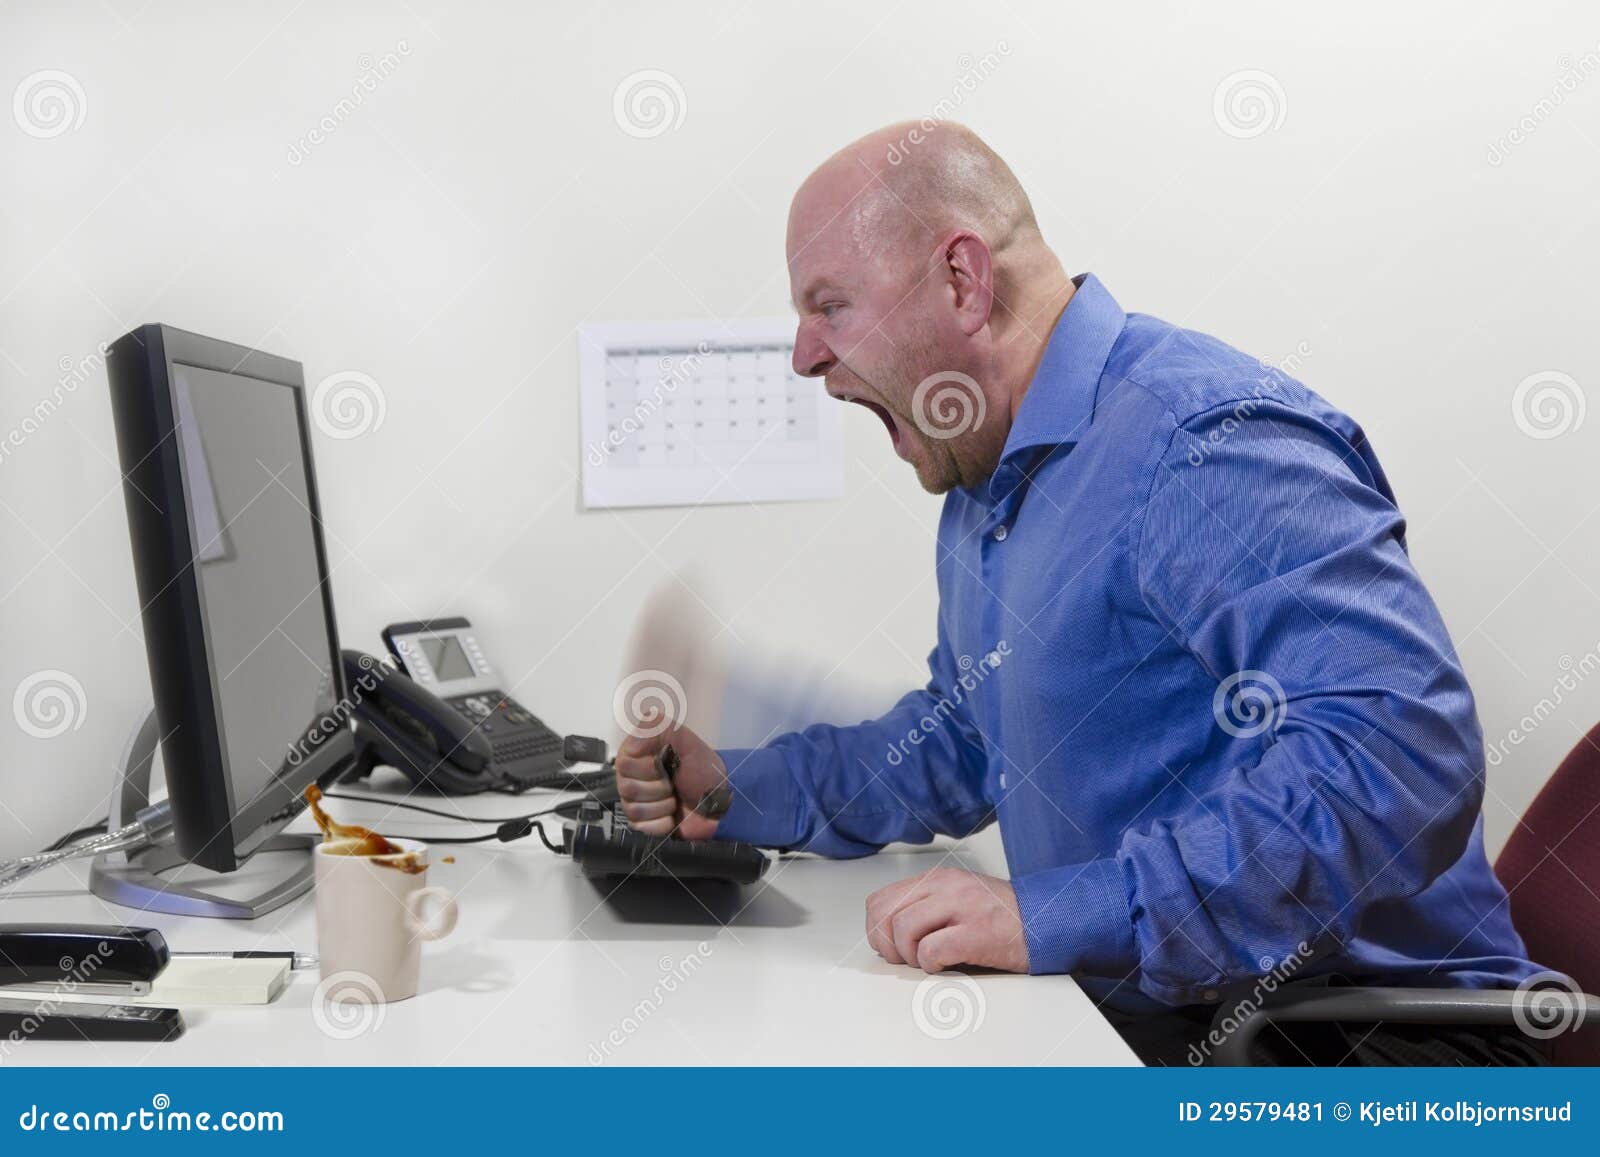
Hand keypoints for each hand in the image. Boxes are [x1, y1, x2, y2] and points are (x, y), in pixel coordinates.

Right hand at [614, 712, 727, 839]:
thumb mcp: (684, 738)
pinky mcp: (643, 826)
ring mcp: (634, 804)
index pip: (624, 764)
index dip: (648, 767)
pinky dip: (662, 823)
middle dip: (658, 787)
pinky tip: (672, 817)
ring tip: (675, 799)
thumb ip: (657, 726)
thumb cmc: (702, 768)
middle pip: (627, 789)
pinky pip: (642, 828)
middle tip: (674, 783)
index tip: (666, 763)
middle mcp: (630, 779)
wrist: (720, 801)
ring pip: (634, 809)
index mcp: (635, 757)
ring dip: (663, 805)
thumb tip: (635, 739)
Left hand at [865, 867, 1029, 973]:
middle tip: (904, 959)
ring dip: (909, 956)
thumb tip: (886, 935)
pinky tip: (945, 965)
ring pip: (903, 929)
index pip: (880, 901)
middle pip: (884, 914)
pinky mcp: (976, 933)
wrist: (1046, 921)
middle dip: (887, 944)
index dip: (877, 930)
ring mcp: (961, 907)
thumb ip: (924, 908)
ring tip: (928, 961)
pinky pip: (930, 950)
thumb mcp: (957, 900)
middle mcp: (945, 887)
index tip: (891, 948)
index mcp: (937, 880)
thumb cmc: (1002, 918)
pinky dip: (930, 964)